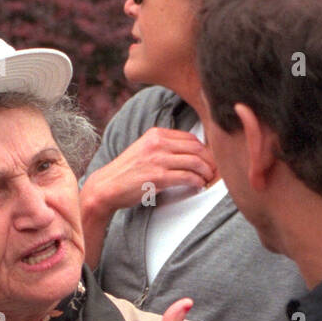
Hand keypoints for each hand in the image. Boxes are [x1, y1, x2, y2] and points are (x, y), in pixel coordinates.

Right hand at [82, 127, 217, 218]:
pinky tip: (199, 186)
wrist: (107, 186)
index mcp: (155, 134)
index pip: (190, 137)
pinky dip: (197, 182)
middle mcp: (158, 143)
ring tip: (208, 179)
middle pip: (196, 148)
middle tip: (214, 170)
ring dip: (206, 172)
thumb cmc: (126, 173)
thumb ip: (163, 148)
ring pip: (195, 162)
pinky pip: (188, 177)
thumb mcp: (144, 150)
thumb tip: (188, 154)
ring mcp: (158, 159)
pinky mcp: (159, 177)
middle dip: (210, 160)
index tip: (209, 159)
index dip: (204, 149)